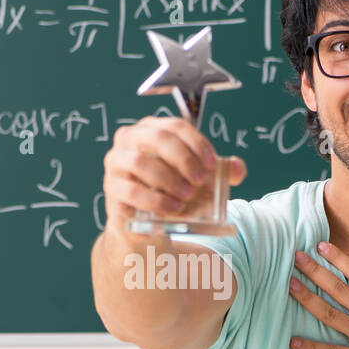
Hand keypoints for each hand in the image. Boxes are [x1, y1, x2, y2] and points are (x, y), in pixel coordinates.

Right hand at [101, 116, 245, 235]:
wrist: (147, 223)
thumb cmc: (171, 191)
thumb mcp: (198, 178)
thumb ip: (221, 171)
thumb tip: (238, 169)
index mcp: (152, 129)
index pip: (176, 125)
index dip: (196, 143)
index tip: (212, 164)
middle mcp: (130, 139)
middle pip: (157, 138)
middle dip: (183, 158)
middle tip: (200, 180)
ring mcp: (116, 162)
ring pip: (140, 162)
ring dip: (169, 180)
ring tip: (187, 196)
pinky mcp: (111, 187)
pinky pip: (131, 189)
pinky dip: (155, 200)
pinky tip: (172, 208)